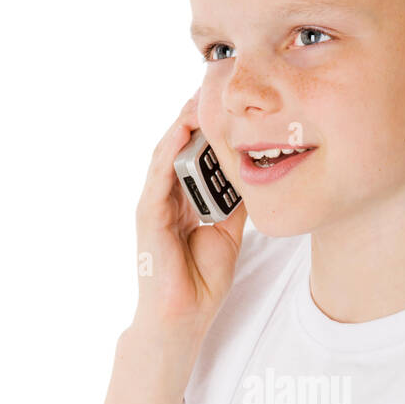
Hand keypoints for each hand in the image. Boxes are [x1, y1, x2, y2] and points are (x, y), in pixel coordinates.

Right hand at [132, 92, 247, 342]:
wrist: (183, 318)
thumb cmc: (201, 279)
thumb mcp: (229, 231)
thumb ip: (236, 201)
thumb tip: (256, 172)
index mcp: (183, 199)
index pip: (194, 153)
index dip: (209, 126)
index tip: (228, 101)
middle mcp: (166, 196)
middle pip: (180, 146)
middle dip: (197, 116)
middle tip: (216, 86)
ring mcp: (154, 204)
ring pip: (167, 154)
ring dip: (182, 124)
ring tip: (200, 97)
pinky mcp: (148, 217)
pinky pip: (159, 176)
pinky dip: (170, 151)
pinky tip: (182, 130)